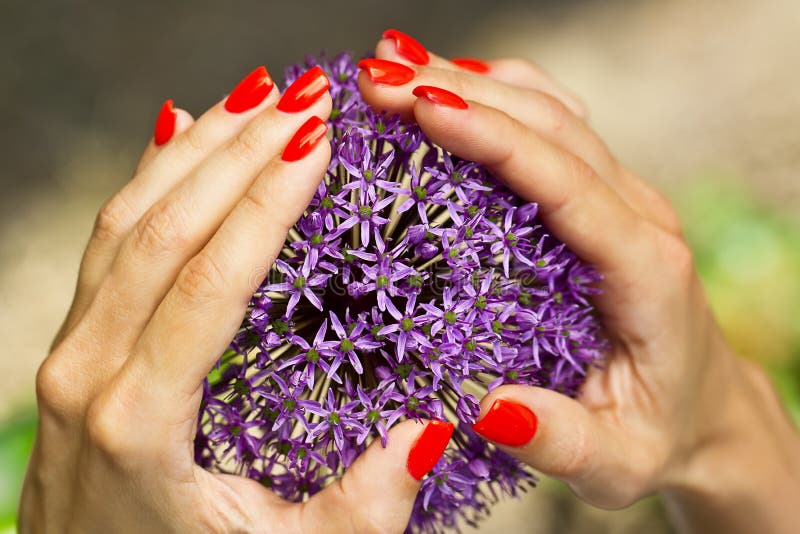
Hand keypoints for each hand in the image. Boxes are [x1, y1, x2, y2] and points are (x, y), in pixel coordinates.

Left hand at [20, 65, 450, 532]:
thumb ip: (363, 507)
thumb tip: (432, 432)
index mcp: (141, 422)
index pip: (208, 282)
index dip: (264, 206)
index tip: (316, 143)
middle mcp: (89, 374)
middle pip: (163, 231)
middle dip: (239, 152)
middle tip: (307, 96)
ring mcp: (72, 356)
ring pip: (126, 223)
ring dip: (195, 152)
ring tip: (258, 95)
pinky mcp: (75, 349)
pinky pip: (108, 245)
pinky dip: (149, 179)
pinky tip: (182, 134)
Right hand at [359, 30, 799, 532]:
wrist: (704, 413)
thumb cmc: (658, 433)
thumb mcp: (616, 461)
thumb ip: (559, 439)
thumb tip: (486, 405)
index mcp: (643, 270)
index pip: (562, 182)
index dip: (493, 138)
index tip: (423, 109)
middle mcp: (636, 219)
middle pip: (550, 126)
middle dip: (461, 92)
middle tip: (377, 78)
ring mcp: (621, 202)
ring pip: (551, 114)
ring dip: (473, 83)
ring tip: (396, 69)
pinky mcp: (601, 202)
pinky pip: (554, 130)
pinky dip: (500, 98)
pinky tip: (454, 87)